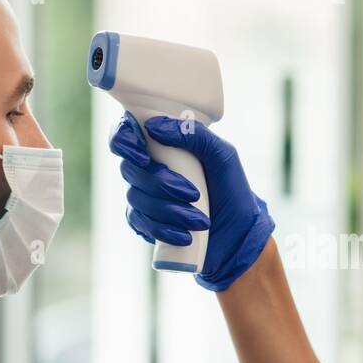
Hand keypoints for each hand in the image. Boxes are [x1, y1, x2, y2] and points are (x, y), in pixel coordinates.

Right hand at [108, 112, 275, 290]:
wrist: (238, 232)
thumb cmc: (231, 188)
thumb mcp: (222, 156)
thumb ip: (195, 135)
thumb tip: (155, 127)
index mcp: (161, 145)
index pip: (124, 134)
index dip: (124, 142)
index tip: (143, 157)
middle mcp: (147, 168)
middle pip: (131, 170)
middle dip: (161, 184)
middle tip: (193, 194)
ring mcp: (144, 196)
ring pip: (136, 199)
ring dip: (169, 210)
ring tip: (200, 221)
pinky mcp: (146, 222)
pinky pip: (141, 223)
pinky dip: (164, 230)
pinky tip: (185, 236)